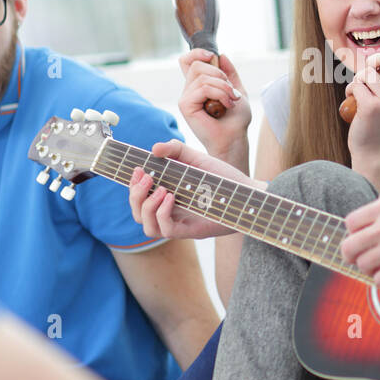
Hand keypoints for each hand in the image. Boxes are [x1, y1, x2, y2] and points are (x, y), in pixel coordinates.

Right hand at [128, 140, 260, 240]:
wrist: (247, 192)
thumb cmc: (222, 179)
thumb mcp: (197, 159)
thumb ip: (177, 150)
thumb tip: (154, 148)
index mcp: (167, 197)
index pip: (139, 198)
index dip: (131, 186)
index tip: (136, 169)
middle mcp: (170, 213)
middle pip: (138, 213)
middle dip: (135, 195)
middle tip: (145, 177)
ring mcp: (180, 224)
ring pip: (148, 227)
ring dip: (147, 207)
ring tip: (161, 188)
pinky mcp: (191, 231)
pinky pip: (166, 230)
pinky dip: (162, 213)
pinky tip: (171, 197)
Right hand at [178, 49, 250, 165]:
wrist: (235, 138)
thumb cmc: (235, 119)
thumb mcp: (236, 90)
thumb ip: (229, 73)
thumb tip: (221, 55)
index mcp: (198, 85)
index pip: (187, 61)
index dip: (197, 53)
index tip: (212, 56)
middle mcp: (189, 90)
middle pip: (196, 64)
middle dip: (219, 74)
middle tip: (230, 91)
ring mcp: (186, 98)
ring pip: (202, 76)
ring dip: (223, 87)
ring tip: (231, 101)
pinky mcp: (185, 106)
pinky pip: (203, 88)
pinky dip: (219, 94)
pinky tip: (225, 106)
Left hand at [344, 34, 379, 158]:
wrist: (372, 148)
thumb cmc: (378, 119)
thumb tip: (379, 56)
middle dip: (371, 63)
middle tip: (368, 78)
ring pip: (367, 72)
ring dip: (358, 81)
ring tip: (360, 94)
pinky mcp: (372, 106)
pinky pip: (356, 84)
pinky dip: (351, 91)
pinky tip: (354, 102)